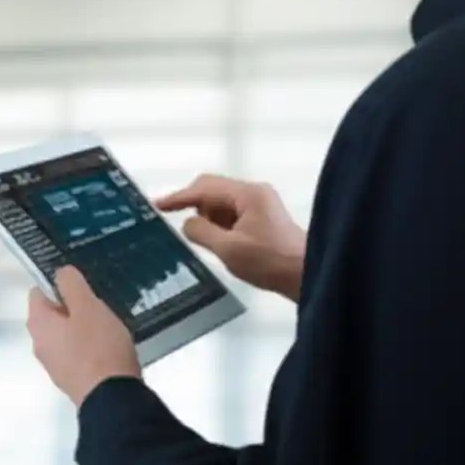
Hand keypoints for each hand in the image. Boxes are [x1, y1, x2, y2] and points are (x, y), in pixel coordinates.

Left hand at [28, 267, 141, 407]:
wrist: (112, 399)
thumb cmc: (98, 347)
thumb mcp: (87, 306)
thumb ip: (71, 285)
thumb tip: (59, 272)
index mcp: (38, 323)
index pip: (37, 292)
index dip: (58, 285)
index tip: (82, 286)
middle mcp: (39, 344)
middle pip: (51, 315)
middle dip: (73, 307)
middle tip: (98, 307)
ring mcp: (54, 365)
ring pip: (65, 335)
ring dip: (82, 328)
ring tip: (107, 328)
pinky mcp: (71, 380)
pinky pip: (75, 354)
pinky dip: (88, 348)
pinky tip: (108, 349)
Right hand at [157, 174, 306, 302]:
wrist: (307, 275)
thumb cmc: (269, 262)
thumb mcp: (229, 249)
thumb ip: (201, 232)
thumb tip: (188, 223)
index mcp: (247, 194)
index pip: (204, 188)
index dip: (178, 197)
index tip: (157, 205)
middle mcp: (254, 192)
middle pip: (213, 189)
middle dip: (194, 206)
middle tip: (180, 226)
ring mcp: (260, 203)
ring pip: (221, 202)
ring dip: (208, 217)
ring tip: (209, 241)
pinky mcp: (263, 217)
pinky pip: (232, 213)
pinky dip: (220, 224)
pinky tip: (219, 241)